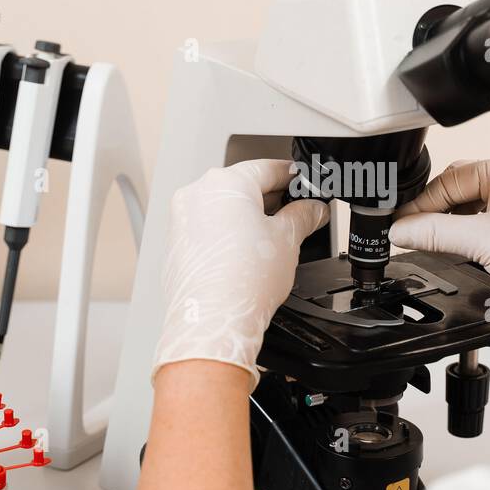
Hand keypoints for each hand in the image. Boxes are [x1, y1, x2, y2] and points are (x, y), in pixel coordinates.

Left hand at [152, 159, 329, 389]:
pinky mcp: (177, 243)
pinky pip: (207, 228)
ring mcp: (182, 218)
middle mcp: (197, 194)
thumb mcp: (288, 240)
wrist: (212, 321)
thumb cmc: (242, 282)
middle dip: (271, 199)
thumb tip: (313, 209)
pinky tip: (247, 254)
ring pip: (223, 207)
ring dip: (248, 217)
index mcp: (226, 182)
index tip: (304, 185)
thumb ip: (303, 216)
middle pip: (243, 186)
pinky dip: (228, 234)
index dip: (293, 177)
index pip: (268, 168)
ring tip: (273, 240)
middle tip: (296, 215)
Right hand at [389, 152, 489, 360]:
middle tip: (412, 236)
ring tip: (436, 246)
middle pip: (458, 190)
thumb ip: (435, 234)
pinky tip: (461, 251)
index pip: (449, 179)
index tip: (401, 225)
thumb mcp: (483, 243)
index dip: (421, 204)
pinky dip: (469, 235)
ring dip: (452, 226)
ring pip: (471, 207)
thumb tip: (400, 230)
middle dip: (435, 214)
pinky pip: (486, 221)